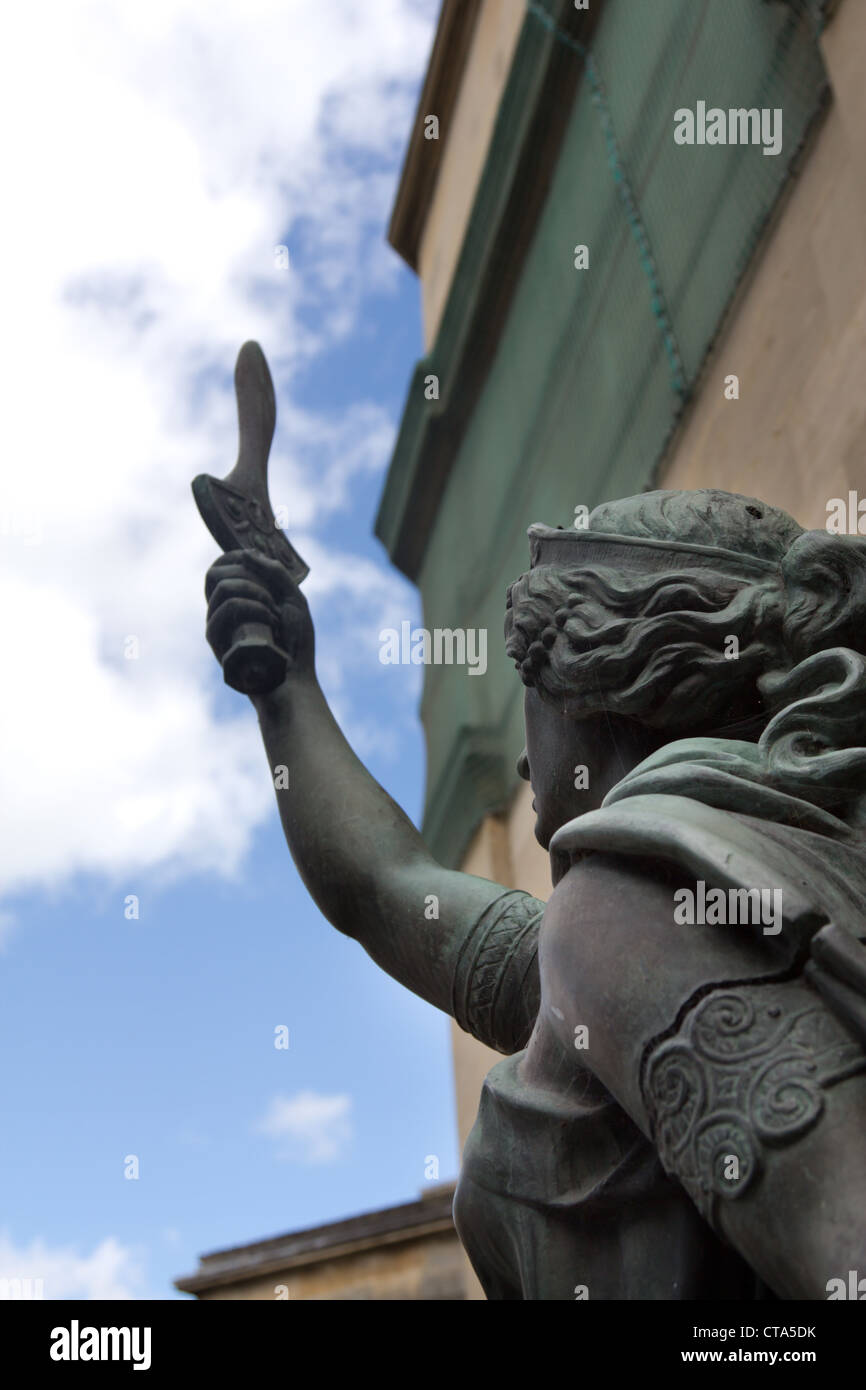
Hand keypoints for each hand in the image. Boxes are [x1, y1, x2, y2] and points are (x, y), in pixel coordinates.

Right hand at [205, 548, 315, 691]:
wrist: (296, 679)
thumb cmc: (297, 644)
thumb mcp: (294, 600)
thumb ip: (275, 574)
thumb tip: (248, 553)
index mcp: (235, 601)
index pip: (218, 569)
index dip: (232, 557)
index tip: (255, 561)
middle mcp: (220, 612)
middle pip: (215, 574)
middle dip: (249, 574)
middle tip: (272, 595)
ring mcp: (217, 627)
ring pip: (222, 588)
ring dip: (255, 591)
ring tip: (274, 613)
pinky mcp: (217, 642)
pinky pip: (225, 609)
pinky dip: (251, 606)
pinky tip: (270, 620)